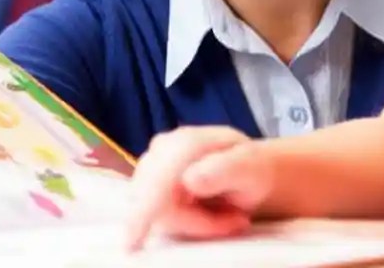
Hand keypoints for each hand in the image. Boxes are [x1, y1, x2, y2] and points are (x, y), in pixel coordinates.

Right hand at [125, 126, 273, 249]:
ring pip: (157, 214)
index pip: (159, 179)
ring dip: (194, 223)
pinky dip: (186, 222)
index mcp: (188, 142)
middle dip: (196, 221)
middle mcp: (162, 150)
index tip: (131, 242)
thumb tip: (189, 179)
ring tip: (227, 215)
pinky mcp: (149, 186)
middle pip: (158, 204)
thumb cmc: (252, 169)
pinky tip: (207, 214)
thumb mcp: (249, 168)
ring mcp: (152, 167)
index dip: (143, 210)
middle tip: (236, 220)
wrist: (248, 172)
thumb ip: (222, 171)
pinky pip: (158, 217)